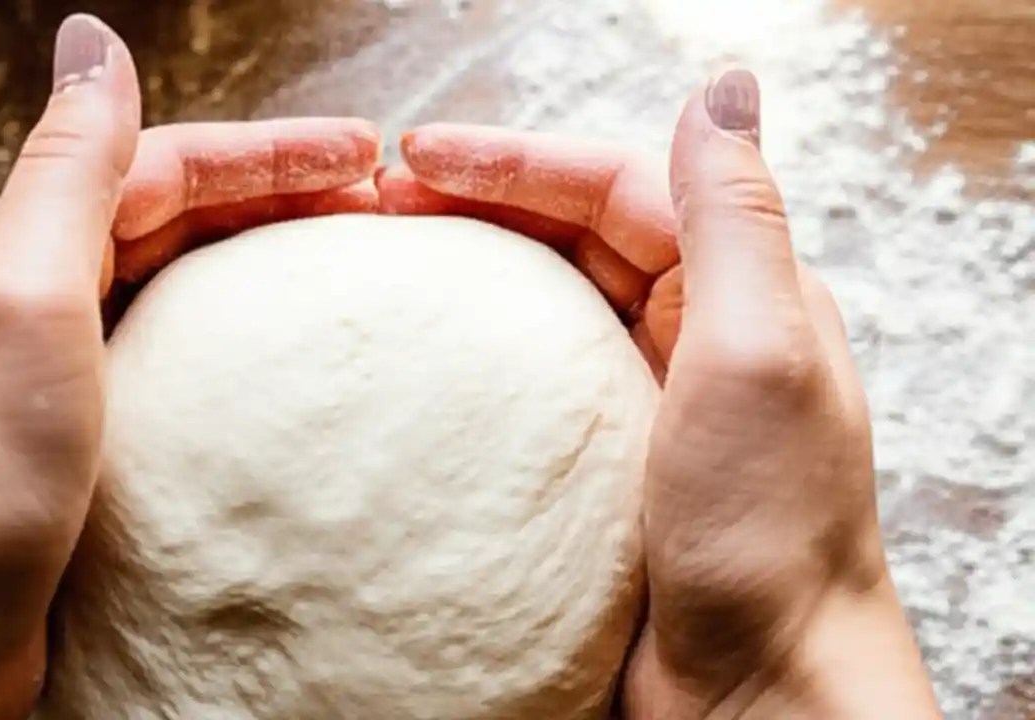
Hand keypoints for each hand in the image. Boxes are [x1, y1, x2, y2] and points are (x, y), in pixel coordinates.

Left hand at [0, 14, 376, 719]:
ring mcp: (70, 366)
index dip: (270, 150)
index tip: (366, 154)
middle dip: (283, 194)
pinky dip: (247, 338)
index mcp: (24, 241)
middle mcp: (44, 291)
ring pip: (189, 280)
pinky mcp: (97, 435)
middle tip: (381, 201)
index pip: (167, 163)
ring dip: (269, 257)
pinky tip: (290, 358)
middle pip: (184, 213)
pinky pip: (189, 355)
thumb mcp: (23, 294)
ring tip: (353, 261)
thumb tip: (96, 40)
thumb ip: (69, 167)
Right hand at [385, 72, 938, 717]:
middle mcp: (689, 337)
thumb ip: (735, 221)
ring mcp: (635, 405)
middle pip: (572, 232)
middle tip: (380, 197)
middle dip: (479, 199)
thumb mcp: (761, 357)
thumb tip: (721, 89)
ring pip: (540, 301)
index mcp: (738, 295)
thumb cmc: (771, 538)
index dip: (519, 158)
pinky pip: (521, 385)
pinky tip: (415, 359)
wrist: (755, 700)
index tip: (418, 154)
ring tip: (384, 256)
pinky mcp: (592, 471)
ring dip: (467, 267)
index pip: (618, 186)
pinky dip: (466, 356)